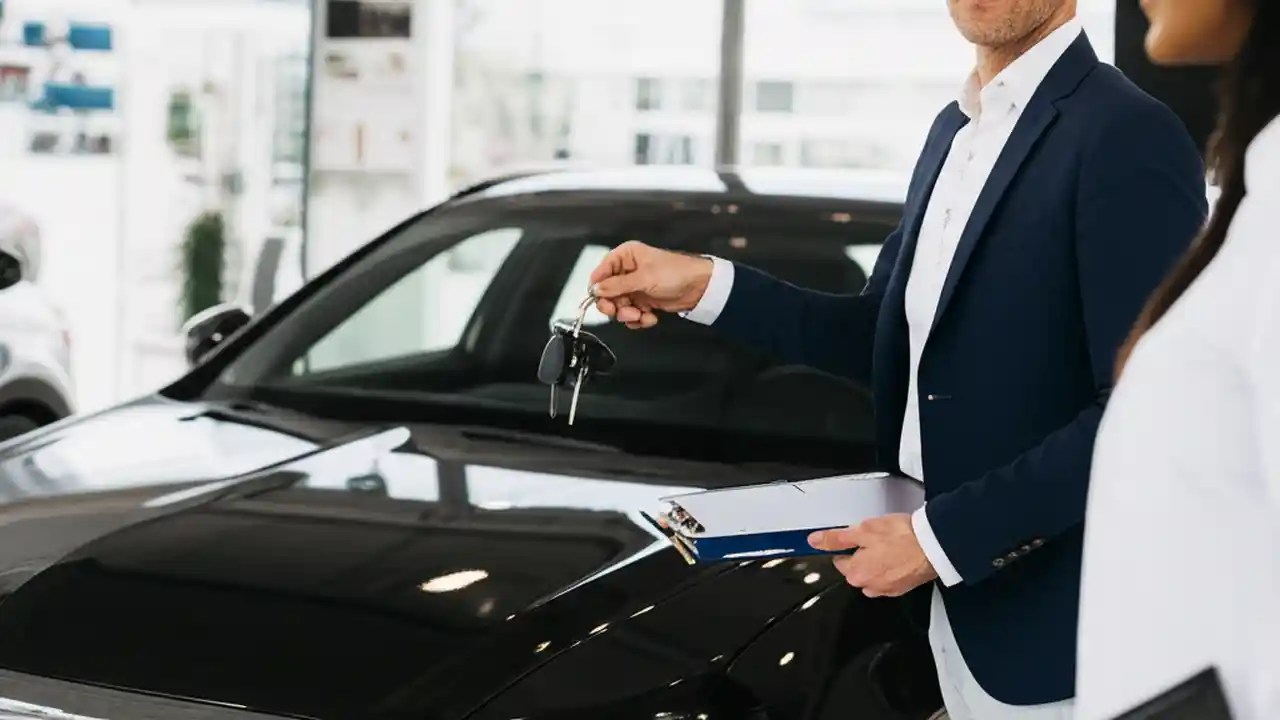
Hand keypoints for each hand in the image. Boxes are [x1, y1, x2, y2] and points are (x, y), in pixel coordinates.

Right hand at [587, 241, 713, 328]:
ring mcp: (634, 287)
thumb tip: (595, 290)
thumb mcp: (644, 278)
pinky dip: (638, 320)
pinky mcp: (643, 301)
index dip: (598, 288)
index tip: (600, 300)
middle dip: (615, 306)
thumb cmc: (675, 273)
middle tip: (623, 313)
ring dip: (628, 315)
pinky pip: (631, 314)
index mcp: (625, 256)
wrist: (699, 287)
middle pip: (607, 293)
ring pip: (618, 306)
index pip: (601, 272)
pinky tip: (650, 318)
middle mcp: (627, 271)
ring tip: (641, 315)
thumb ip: (617, 285)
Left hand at [808, 514, 937, 597]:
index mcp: (856, 574)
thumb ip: (836, 538)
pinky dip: (893, 567)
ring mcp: (889, 589)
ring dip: (878, 562)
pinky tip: (900, 554)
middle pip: (857, 569)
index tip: (855, 537)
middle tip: (876, 538)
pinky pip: (891, 576)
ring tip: (890, 545)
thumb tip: (814, 541)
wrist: (934, 546)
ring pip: (874, 573)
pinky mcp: (904, 587)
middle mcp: (871, 586)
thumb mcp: (862, 531)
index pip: (840, 561)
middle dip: (863, 554)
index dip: (846, 546)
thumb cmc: (901, 537)